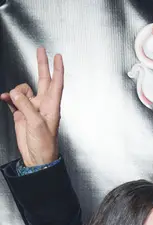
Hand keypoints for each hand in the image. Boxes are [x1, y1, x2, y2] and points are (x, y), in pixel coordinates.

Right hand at [1, 47, 62, 166]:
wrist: (37, 159)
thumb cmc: (44, 145)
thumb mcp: (36, 123)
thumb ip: (25, 105)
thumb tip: (14, 93)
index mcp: (51, 106)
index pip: (56, 83)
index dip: (57, 69)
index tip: (57, 56)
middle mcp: (42, 104)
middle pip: (42, 79)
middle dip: (41, 64)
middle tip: (41, 50)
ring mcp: (31, 108)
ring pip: (22, 90)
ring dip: (15, 92)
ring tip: (13, 100)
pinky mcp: (21, 113)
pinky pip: (13, 100)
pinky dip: (8, 98)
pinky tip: (5, 99)